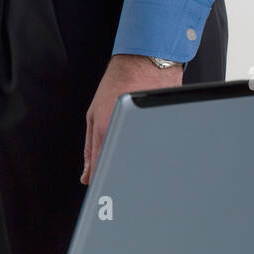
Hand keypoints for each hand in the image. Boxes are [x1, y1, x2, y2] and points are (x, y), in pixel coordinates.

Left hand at [81, 54, 179, 183]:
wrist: (148, 61)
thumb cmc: (119, 83)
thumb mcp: (94, 115)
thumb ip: (91, 147)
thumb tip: (87, 175)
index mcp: (107, 129)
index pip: (103, 168)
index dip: (101, 183)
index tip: (101, 192)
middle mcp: (130, 132)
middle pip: (125, 168)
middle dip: (120, 176)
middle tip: (118, 177)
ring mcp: (151, 131)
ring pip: (142, 160)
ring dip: (137, 162)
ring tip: (136, 148)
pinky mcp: (167, 129)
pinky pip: (157, 148)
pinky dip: (151, 150)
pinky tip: (149, 140)